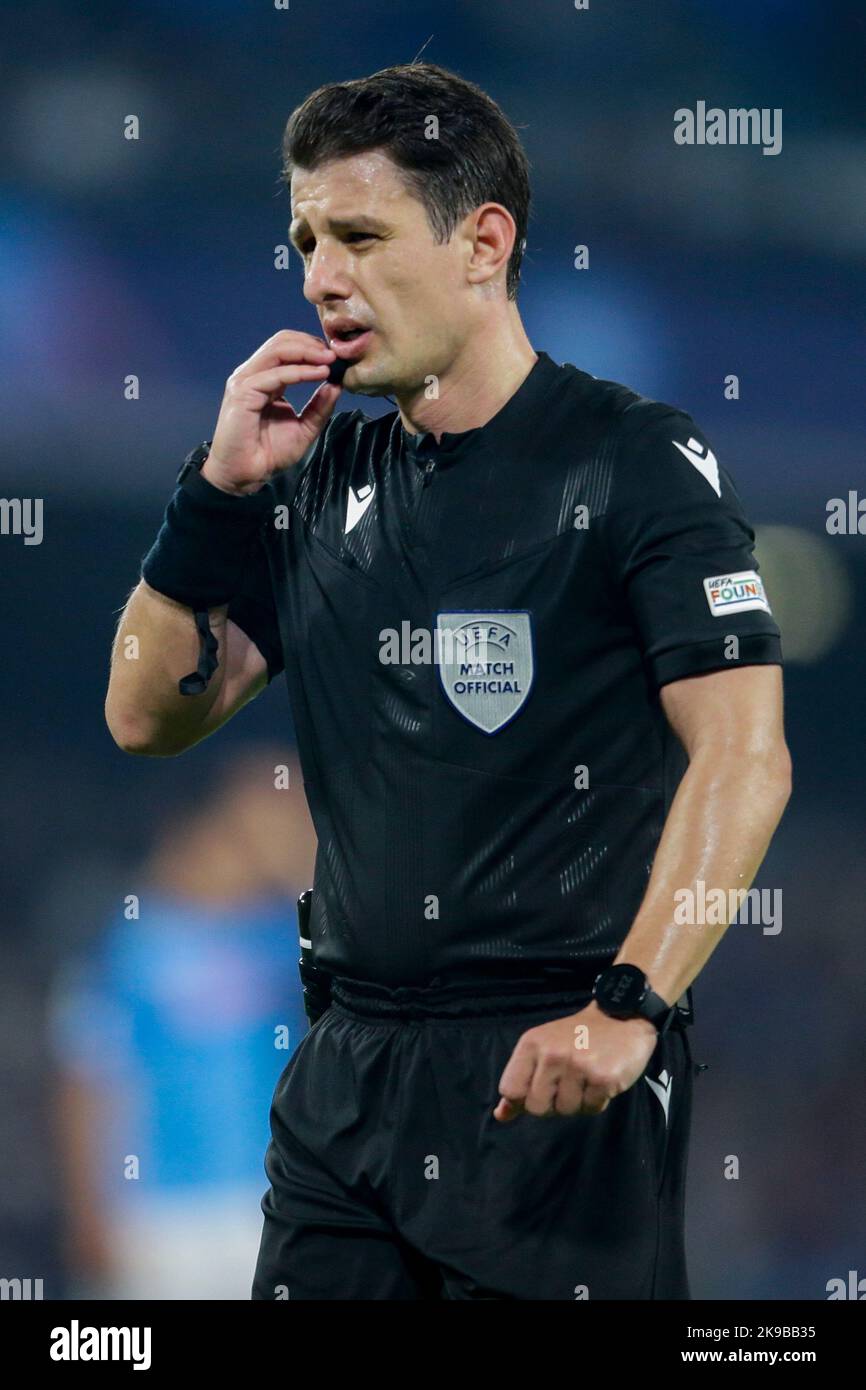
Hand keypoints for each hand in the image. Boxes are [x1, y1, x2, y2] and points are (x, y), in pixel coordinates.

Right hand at [202, 329, 340, 494]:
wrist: (246, 474)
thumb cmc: (268, 454)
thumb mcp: (304, 428)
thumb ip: (319, 407)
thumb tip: (336, 385)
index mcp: (265, 379)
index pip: (286, 348)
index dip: (311, 347)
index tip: (335, 357)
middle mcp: (253, 375)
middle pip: (281, 342)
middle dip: (311, 344)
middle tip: (335, 354)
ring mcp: (245, 381)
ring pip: (277, 350)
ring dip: (307, 352)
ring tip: (329, 360)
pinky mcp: (243, 392)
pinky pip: (275, 374)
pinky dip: (300, 372)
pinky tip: (318, 374)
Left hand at [494, 1000, 657, 1120]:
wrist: (621, 1016)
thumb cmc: (578, 1037)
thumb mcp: (542, 1050)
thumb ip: (520, 1081)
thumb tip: (500, 1116)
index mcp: (531, 1044)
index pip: (510, 1090)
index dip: (525, 1098)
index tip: (542, 1087)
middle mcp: (551, 1054)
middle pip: (536, 1108)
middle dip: (553, 1103)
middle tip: (568, 1083)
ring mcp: (578, 1066)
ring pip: (566, 1111)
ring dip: (578, 1102)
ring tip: (587, 1078)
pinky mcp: (603, 1078)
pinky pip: (592, 1109)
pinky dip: (597, 1101)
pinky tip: (601, 1080)